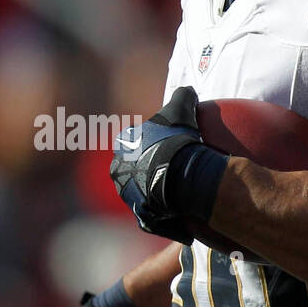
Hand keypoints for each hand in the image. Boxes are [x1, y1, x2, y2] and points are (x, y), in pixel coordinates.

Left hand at [110, 86, 227, 239]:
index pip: (133, 142)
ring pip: (143, 194)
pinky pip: (156, 217)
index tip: (167, 145)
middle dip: (147, 170)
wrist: (178, 176)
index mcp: (123, 146)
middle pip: (134, 169)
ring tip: (178, 195)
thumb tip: (188, 90)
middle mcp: (119, 172)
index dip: (150, 143)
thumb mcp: (181, 109)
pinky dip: (168, 216)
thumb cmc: (177, 140)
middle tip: (171, 170)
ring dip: (156, 194)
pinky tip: (183, 216)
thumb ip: (183, 96)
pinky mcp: (142, 217)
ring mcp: (128, 197)